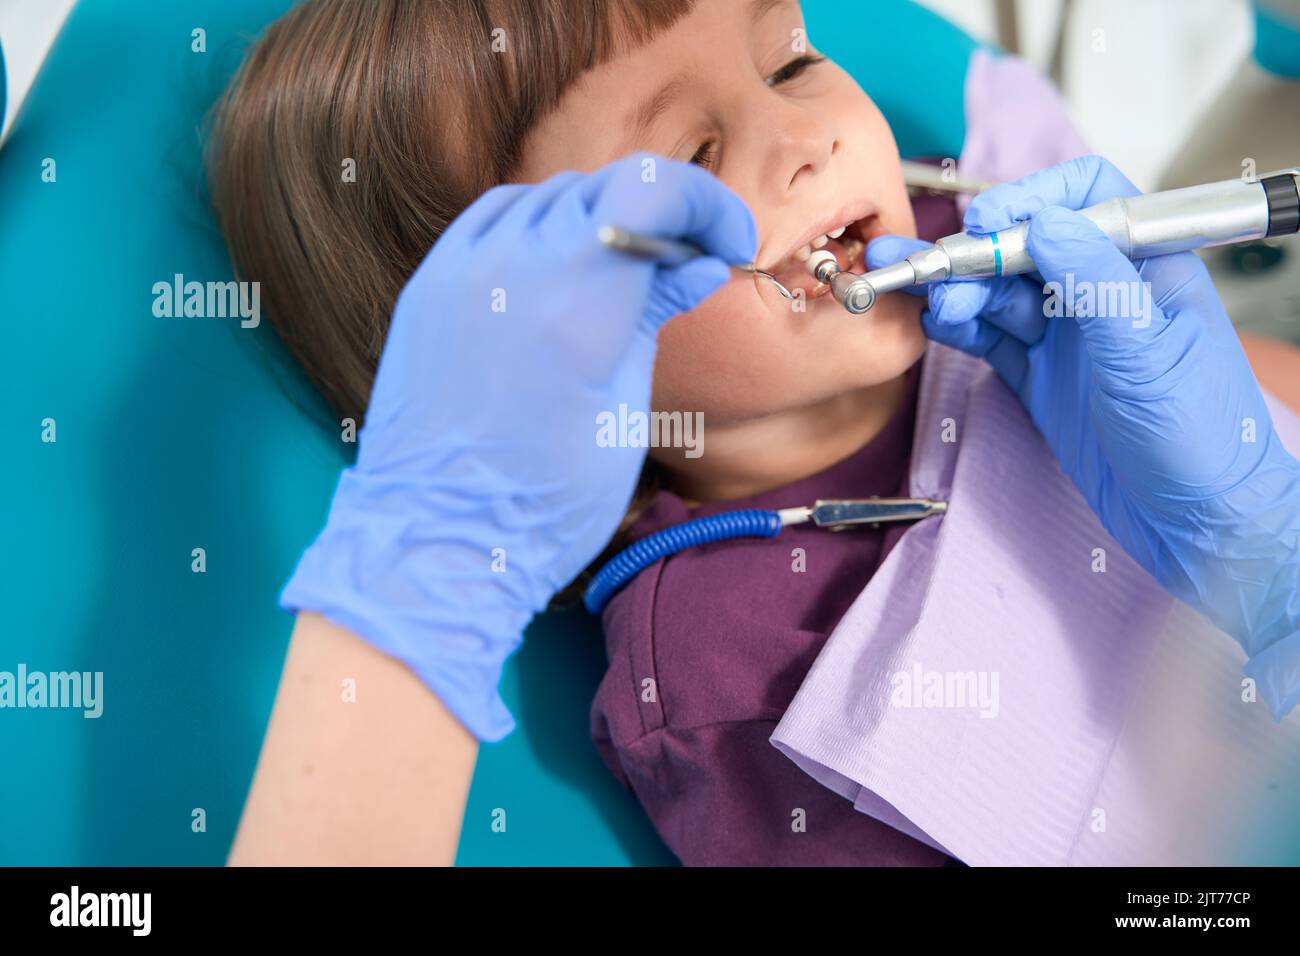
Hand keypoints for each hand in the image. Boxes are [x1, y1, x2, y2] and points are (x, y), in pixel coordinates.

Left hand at [281, 154, 755, 739]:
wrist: (439, 543)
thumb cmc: (547, 499)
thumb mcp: (623, 408)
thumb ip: (653, 316)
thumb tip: (696, 264)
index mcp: (575, 300)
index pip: (650, 189)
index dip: (705, 203)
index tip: (729, 241)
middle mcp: (511, 265)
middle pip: (603, 187)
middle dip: (660, 214)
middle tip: (688, 265)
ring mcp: (458, 270)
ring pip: (546, 198)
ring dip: (598, 218)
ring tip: (623, 274)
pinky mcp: (427, 287)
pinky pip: (493, 223)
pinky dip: (539, 229)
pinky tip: (560, 273)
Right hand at [869, 155, 1299, 718]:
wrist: (1198, 524)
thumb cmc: (1202, 436)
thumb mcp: (1148, 352)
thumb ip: (1098, 282)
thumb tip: (1045, 222)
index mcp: (1146, 267)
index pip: (1086, 200)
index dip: (1033, 200)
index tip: (987, 224)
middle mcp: (1103, 291)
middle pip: (1027, 245)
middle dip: (974, 249)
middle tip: (926, 265)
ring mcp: (1070, 337)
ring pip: (1001, 293)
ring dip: (961, 291)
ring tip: (932, 305)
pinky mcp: (1043, 380)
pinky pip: (992, 339)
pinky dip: (962, 329)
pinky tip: (938, 325)